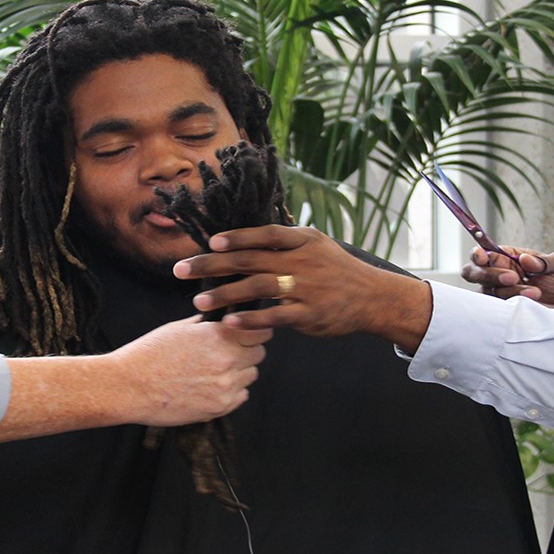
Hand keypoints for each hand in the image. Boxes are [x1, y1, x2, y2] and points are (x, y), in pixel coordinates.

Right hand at [106, 316, 270, 425]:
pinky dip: (232, 391)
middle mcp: (227, 360)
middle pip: (259, 354)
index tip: (248, 334)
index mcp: (218, 335)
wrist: (129, 386)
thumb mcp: (178, 328)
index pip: (260, 331)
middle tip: (229, 353)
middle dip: (247, 351)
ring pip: (251, 375)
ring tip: (215, 371)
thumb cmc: (148, 355)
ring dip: (239, 372)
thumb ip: (206, 324)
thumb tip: (219, 320)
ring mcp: (225, 386)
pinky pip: (241, 396)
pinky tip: (211, 386)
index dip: (254, 331)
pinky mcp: (219, 407)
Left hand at [173, 224, 433, 349]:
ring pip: (257, 288)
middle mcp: (301, 261)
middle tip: (180, 270)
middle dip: (212, 265)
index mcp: (301, 241)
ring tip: (198, 302)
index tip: (211, 242)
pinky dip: (250, 319)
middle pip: (250, 260)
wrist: (372, 298)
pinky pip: (274, 316)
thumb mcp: (316, 244)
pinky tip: (229, 323)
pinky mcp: (307, 314)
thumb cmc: (338, 270)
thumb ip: (285, 239)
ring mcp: (305, 288)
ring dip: (224, 294)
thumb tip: (251, 231)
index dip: (237, 237)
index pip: (264, 235)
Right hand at [461, 245, 553, 305]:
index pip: (482, 253)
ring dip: (511, 292)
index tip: (483, 257)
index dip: (477, 254)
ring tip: (536, 292)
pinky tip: (531, 303)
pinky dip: (513, 305)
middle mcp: (497, 275)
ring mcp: (498, 294)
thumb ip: (544, 260)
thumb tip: (525, 259)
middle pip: (473, 273)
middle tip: (513, 278)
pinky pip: (498, 310)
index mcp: (506, 258)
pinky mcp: (504, 311)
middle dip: (489, 274)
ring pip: (489, 292)